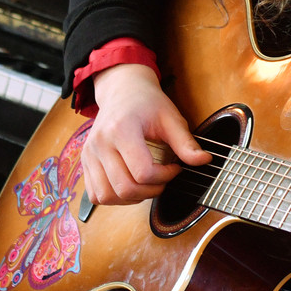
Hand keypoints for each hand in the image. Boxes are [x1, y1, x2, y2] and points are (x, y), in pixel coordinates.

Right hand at [79, 63, 210, 204]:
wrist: (122, 91)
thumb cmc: (148, 103)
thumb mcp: (171, 118)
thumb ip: (186, 142)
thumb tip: (205, 160)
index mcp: (121, 130)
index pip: (143, 172)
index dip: (164, 177)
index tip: (175, 168)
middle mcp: (100, 144)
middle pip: (125, 188)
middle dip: (151, 190)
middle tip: (164, 178)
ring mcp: (89, 154)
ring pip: (107, 196)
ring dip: (132, 198)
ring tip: (148, 184)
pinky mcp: (85, 162)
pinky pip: (96, 195)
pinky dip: (115, 198)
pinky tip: (131, 185)